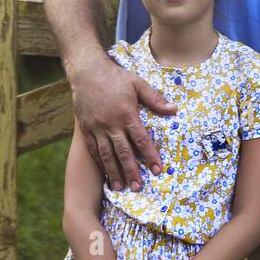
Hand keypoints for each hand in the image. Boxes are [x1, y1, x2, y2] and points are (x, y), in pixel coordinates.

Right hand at [68, 45, 175, 190]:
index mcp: (127, 114)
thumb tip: (174, 109)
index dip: (150, 156)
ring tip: (120, 187)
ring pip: (106, 155)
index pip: (141, 140)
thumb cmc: (115, 77)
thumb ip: (155, 99)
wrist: (86, 71)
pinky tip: (106, 173)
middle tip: (138, 187)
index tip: (157, 170)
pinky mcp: (86, 129)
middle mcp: (111, 124)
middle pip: (123, 152)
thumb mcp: (137, 83)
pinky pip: (93, 150)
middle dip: (131, 171)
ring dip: (114, 172)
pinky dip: (100, 163)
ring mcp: (97, 128)